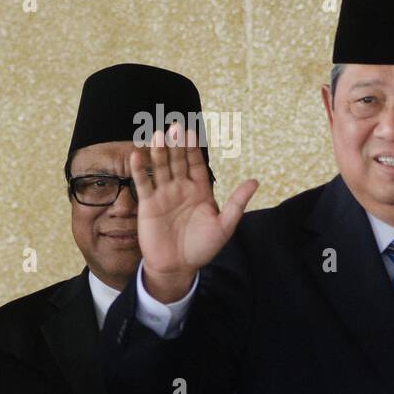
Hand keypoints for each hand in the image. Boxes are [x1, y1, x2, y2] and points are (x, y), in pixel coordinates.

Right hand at [131, 123, 257, 302]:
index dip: (193, 149)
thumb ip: (237, 203)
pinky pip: (144, 184)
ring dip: (160, 152)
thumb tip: (255, 181)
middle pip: (178, 162)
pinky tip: (138, 154)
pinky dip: (140, 170)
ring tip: (159, 135)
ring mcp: (164, 195)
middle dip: (177, 145)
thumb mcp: (224, 225)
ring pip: (161, 169)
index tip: (192, 132)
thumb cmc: (203, 247)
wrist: (178, 267)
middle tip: (175, 126)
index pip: (197, 165)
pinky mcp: (148, 204)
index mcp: (200, 191)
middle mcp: (181, 189)